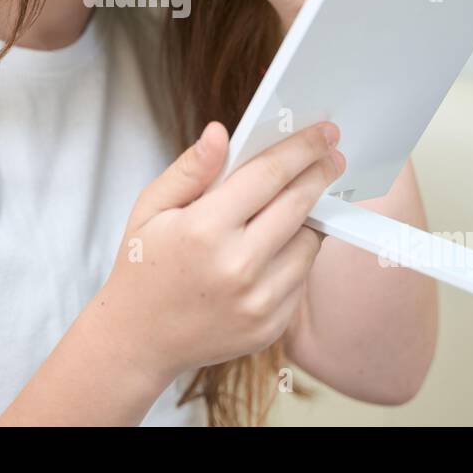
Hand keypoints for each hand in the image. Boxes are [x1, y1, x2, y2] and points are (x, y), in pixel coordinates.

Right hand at [100, 119, 345, 384]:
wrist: (139, 339)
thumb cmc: (143, 265)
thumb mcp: (151, 208)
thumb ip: (190, 169)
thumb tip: (220, 132)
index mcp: (204, 229)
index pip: (269, 175)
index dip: (301, 148)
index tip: (324, 132)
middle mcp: (236, 267)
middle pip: (298, 204)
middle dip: (320, 173)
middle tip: (332, 155)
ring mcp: (258, 302)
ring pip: (308, 242)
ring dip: (308, 218)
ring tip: (295, 204)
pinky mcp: (270, 327)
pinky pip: (301, 278)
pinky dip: (295, 256)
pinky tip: (275, 246)